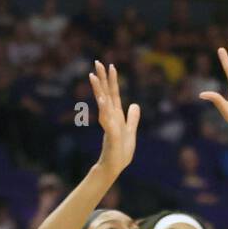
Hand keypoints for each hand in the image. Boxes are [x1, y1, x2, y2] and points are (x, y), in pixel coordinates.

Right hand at [90, 61, 139, 179]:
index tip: (111, 66)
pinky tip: (102, 99)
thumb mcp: (130, 131)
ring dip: (98, 89)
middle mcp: (110, 116)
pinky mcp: (110, 133)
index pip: (114, 93)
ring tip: (92, 76)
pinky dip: (104, 109)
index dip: (113, 80)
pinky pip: (106, 119)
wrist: (115, 166)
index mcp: (116, 114)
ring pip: (103, 103)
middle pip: (106, 93)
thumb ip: (132, 118)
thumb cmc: (121, 151)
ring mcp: (108, 123)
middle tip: (97, 62)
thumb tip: (135, 105)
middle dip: (102, 78)